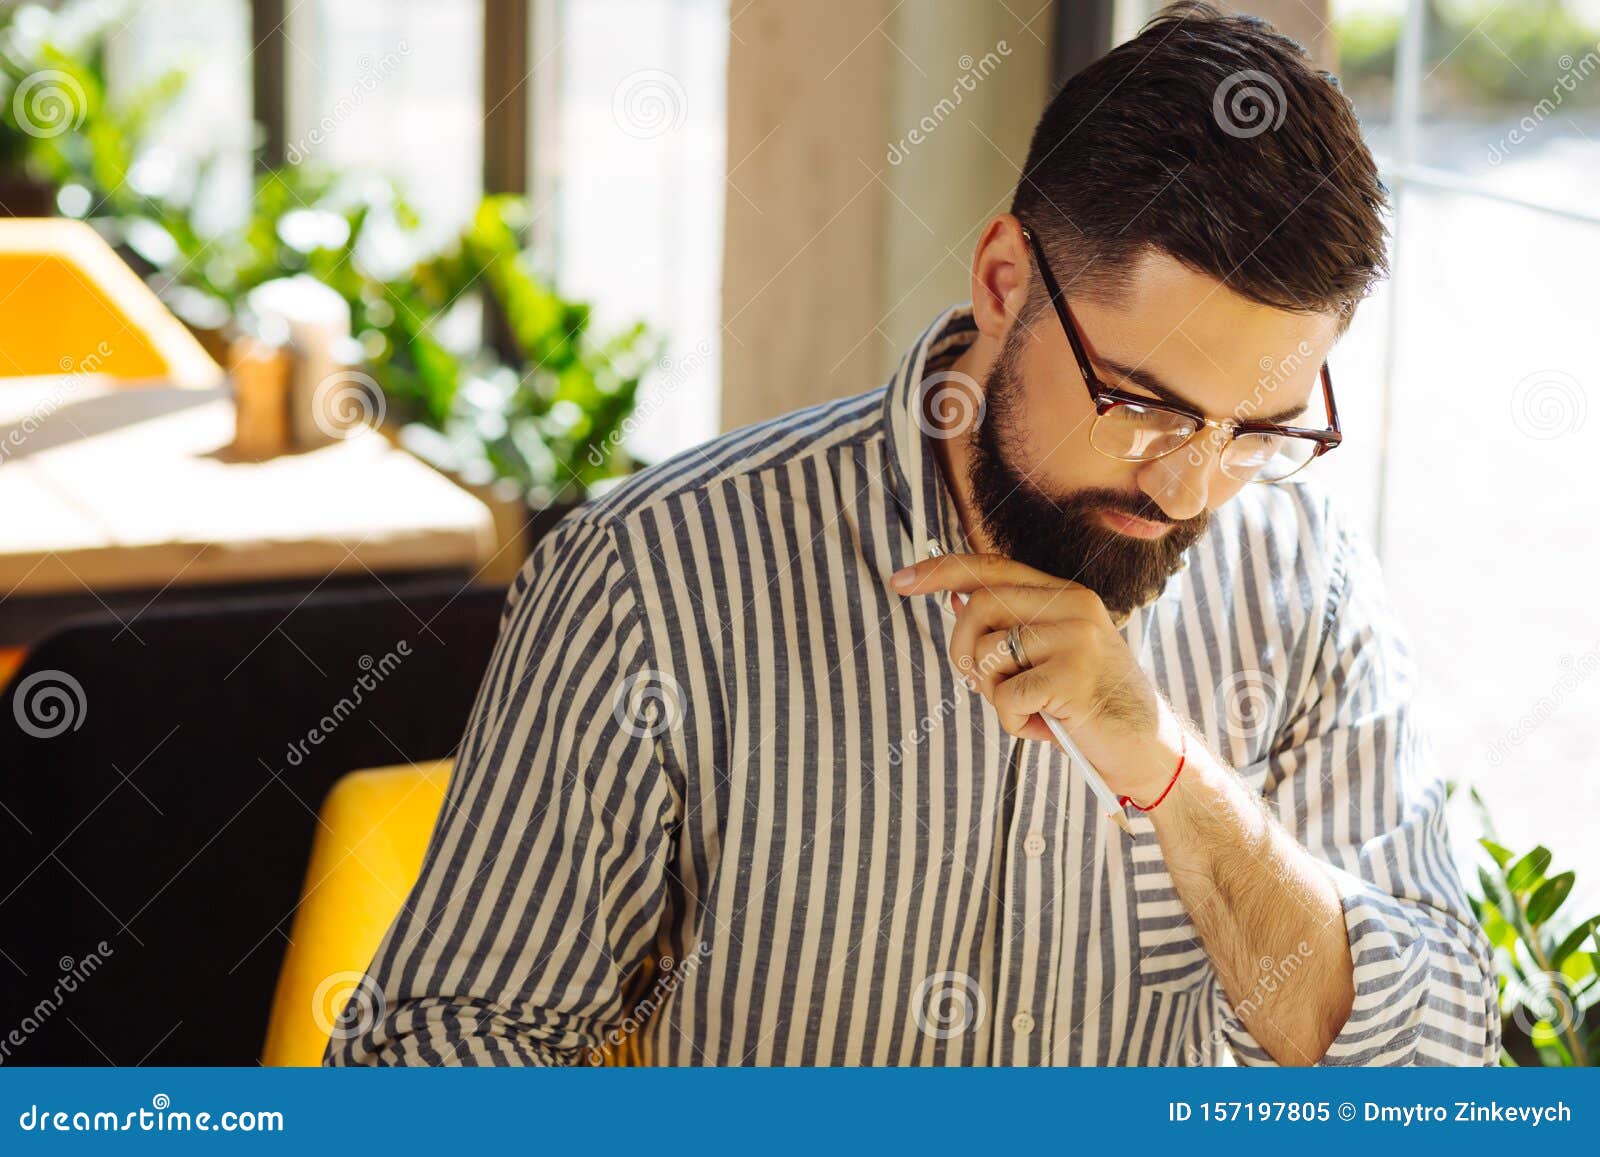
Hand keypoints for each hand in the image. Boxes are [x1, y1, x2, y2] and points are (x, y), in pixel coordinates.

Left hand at [891, 552, 1183, 803]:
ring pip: (988, 656)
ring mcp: (1075, 639)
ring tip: (1032, 709)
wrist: (1150, 751)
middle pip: (978, 608)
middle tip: (982, 685)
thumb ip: (1011, 628)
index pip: (991, 568)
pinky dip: (1015, 722)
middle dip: (962, 651)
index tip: (899, 580)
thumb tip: (954, 600)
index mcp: (1067, 596)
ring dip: (996, 696)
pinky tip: (1047, 728)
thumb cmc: (1091, 708)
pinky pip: (1007, 697)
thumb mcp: (1051, 658)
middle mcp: (1073, 607)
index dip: (940, 571)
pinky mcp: (1073, 677)